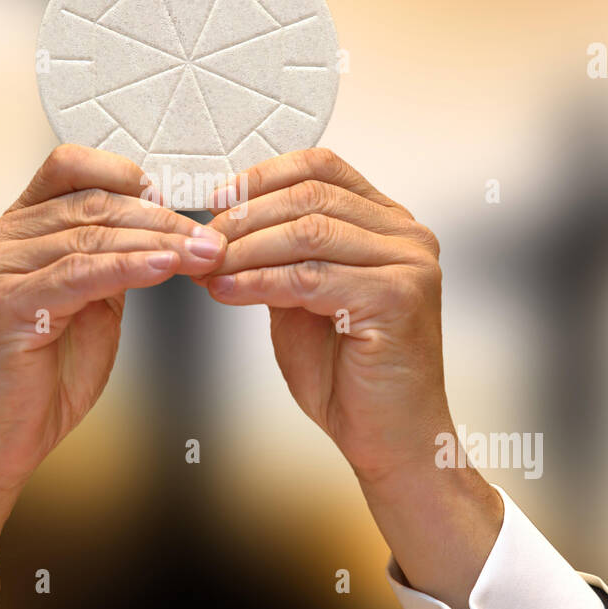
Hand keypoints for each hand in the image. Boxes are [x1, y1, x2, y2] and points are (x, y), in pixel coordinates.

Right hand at [0, 144, 225, 608]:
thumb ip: (112, 262)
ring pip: (91, 235)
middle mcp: (2, 239)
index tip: (175, 200)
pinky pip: (81, 274)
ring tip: (206, 253)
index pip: (69, 166)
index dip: (125, 174)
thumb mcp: (88, 303)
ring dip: (159, 243)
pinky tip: (166, 268)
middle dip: (163, 219)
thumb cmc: (39, 374)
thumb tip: (164, 232)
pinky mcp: (7, 304)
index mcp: (18, 228)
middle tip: (214, 237)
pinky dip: (130, 267)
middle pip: (93, 203)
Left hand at [200, 148, 501, 608]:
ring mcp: (409, 264)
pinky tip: (225, 292)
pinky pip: (311, 278)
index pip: (322, 167)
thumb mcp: (301, 300)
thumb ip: (274, 258)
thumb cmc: (347, 375)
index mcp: (389, 223)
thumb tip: (213, 228)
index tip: (213, 199)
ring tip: (205, 266)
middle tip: (198, 240)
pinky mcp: (397, 298)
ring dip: (245, 249)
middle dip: (244, 217)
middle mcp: (408, 235)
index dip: (262, 176)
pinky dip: (260, 282)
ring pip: (308, 232)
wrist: (390, 441)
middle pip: (311, 195)